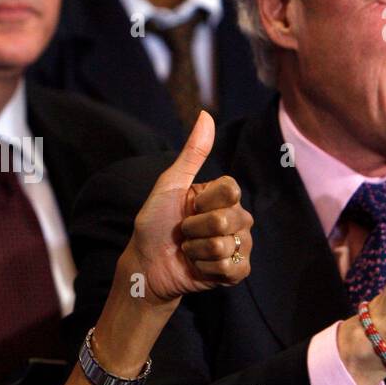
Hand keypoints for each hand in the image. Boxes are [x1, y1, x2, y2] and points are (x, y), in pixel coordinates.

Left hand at [124, 111, 251, 305]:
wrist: (146, 263)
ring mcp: (239, 244)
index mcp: (223, 196)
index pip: (230, 190)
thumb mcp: (169, 184)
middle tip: (183, 232)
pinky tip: (198, 266)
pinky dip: (205, 268)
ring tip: (189, 249)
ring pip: (225, 244)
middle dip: (194, 228)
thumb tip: (205, 114)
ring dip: (196, 249)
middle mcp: (237, 217)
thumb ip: (192, 153)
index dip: (203, 201)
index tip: (187, 206)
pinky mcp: (237, 271)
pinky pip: (231, 267)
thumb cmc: (155, 223)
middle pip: (226, 218)